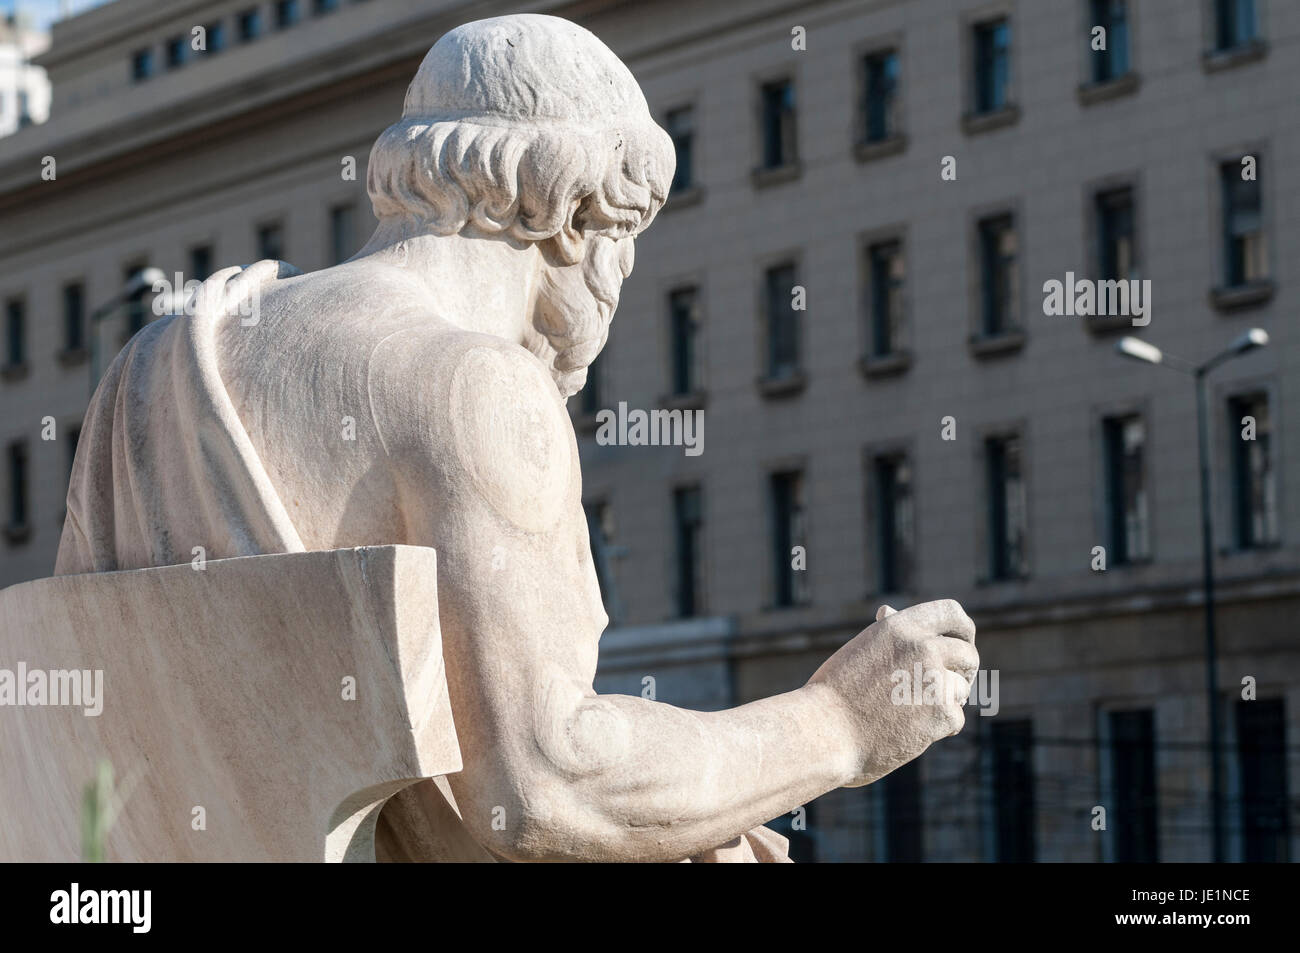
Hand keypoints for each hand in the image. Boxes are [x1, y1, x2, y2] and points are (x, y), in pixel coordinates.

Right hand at [807, 599, 977, 786]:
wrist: (824, 732)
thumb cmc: (835, 694)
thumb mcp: (859, 651)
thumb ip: (886, 635)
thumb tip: (887, 610)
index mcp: (900, 626)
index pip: (951, 612)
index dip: (962, 630)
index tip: (961, 643)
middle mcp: (922, 646)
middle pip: (967, 653)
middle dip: (963, 672)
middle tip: (948, 687)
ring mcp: (934, 679)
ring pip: (961, 689)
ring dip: (945, 703)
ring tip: (911, 714)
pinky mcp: (942, 713)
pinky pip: (955, 719)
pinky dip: (939, 729)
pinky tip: (911, 731)